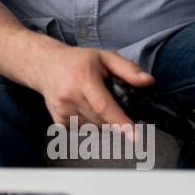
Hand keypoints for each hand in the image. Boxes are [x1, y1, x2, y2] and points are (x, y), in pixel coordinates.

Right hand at [29, 44, 153, 137]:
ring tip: (93, 101)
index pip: (104, 106)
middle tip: (110, 100)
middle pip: (102, 120)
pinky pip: (82, 131)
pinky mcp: (57, 120)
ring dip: (101, 122)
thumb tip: (148, 81)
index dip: (120, 122)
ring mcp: (62, 110)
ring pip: (93, 128)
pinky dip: (89, 125)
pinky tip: (84, 109)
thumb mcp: (105, 57)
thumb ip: (128, 69)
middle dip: (114, 117)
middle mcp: (70, 96)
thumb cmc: (78, 61)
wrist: (45, 65)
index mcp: (83, 79)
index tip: (135, 137)